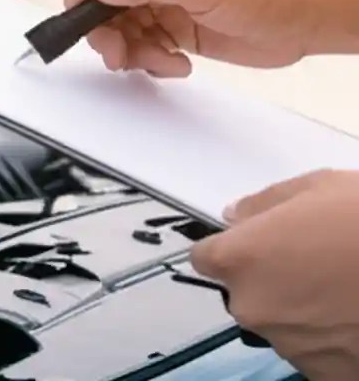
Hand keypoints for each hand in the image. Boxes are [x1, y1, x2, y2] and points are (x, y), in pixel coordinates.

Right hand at [64, 0, 327, 76]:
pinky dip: (150, 59)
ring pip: (121, 24)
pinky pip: (142, 43)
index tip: (78, 11)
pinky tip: (176, 63)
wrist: (307, 23)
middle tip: (114, 52)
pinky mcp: (176, 25)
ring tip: (156, 61)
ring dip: (130, 49)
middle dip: (105, 27)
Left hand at [191, 170, 358, 379]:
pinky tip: (356, 317)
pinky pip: (315, 352)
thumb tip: (234, 218)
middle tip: (318, 263)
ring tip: (346, 291)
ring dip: (300, 311)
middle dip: (269, 279)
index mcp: (239, 259)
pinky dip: (330, 340)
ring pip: (280, 323)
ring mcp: (288, 346)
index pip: (205, 258)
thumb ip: (264, 203)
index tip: (262, 243)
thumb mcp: (319, 187)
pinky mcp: (324, 374)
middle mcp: (251, 307)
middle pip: (244, 293)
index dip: (232, 248)